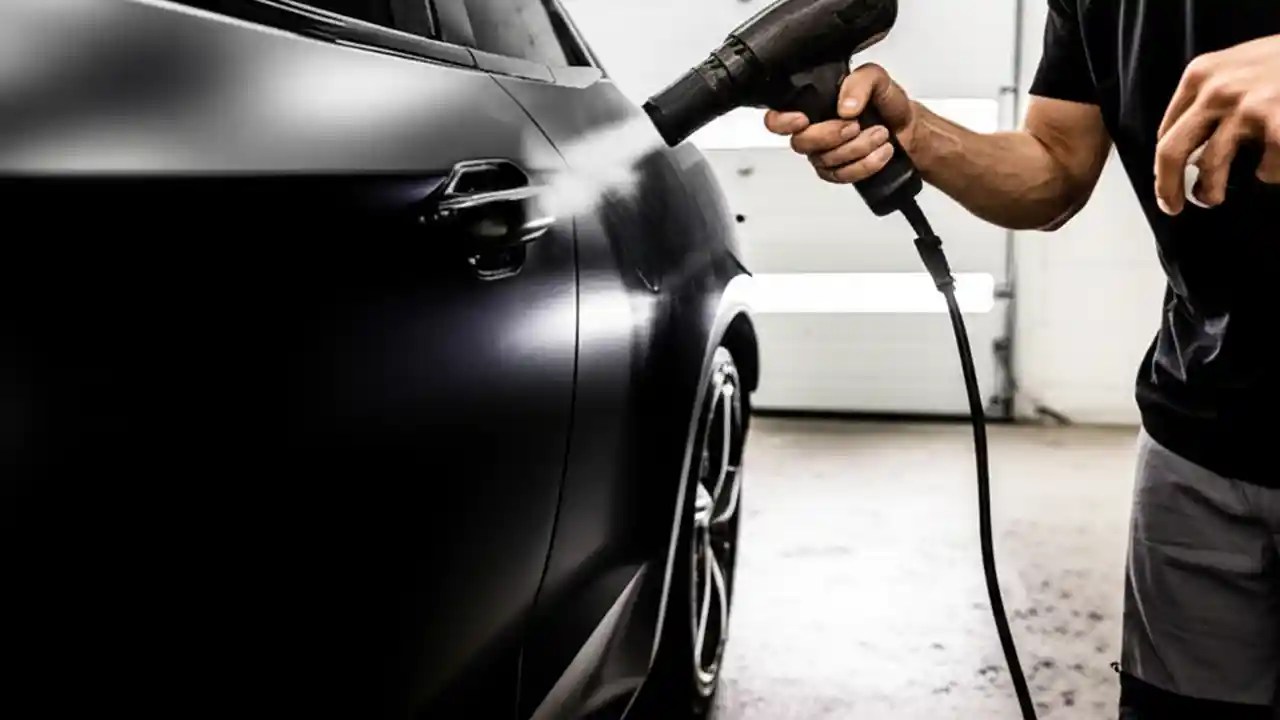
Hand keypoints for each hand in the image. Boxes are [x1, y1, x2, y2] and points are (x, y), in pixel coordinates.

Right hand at [763, 63, 916, 184]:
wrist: (909, 130)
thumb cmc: (887, 105)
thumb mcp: (878, 80)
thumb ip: (859, 82)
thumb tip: (845, 107)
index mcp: (814, 107)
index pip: (778, 117)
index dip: (781, 121)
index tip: (802, 119)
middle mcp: (814, 132)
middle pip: (802, 143)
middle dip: (832, 135)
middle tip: (856, 125)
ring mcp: (824, 155)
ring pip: (825, 161)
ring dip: (858, 148)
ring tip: (880, 134)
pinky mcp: (838, 173)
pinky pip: (842, 176)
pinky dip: (866, 164)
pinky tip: (881, 152)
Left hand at [1155, 34, 1279, 214]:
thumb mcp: (1238, 65)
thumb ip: (1212, 95)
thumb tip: (1188, 144)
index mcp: (1200, 73)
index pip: (1167, 130)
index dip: (1163, 162)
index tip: (1165, 182)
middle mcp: (1216, 89)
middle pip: (1171, 151)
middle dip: (1167, 186)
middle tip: (1171, 207)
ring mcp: (1248, 106)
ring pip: (1209, 166)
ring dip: (1209, 191)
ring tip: (1213, 198)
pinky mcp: (1278, 124)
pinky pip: (1265, 169)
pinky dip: (1270, 173)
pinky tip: (1272, 167)